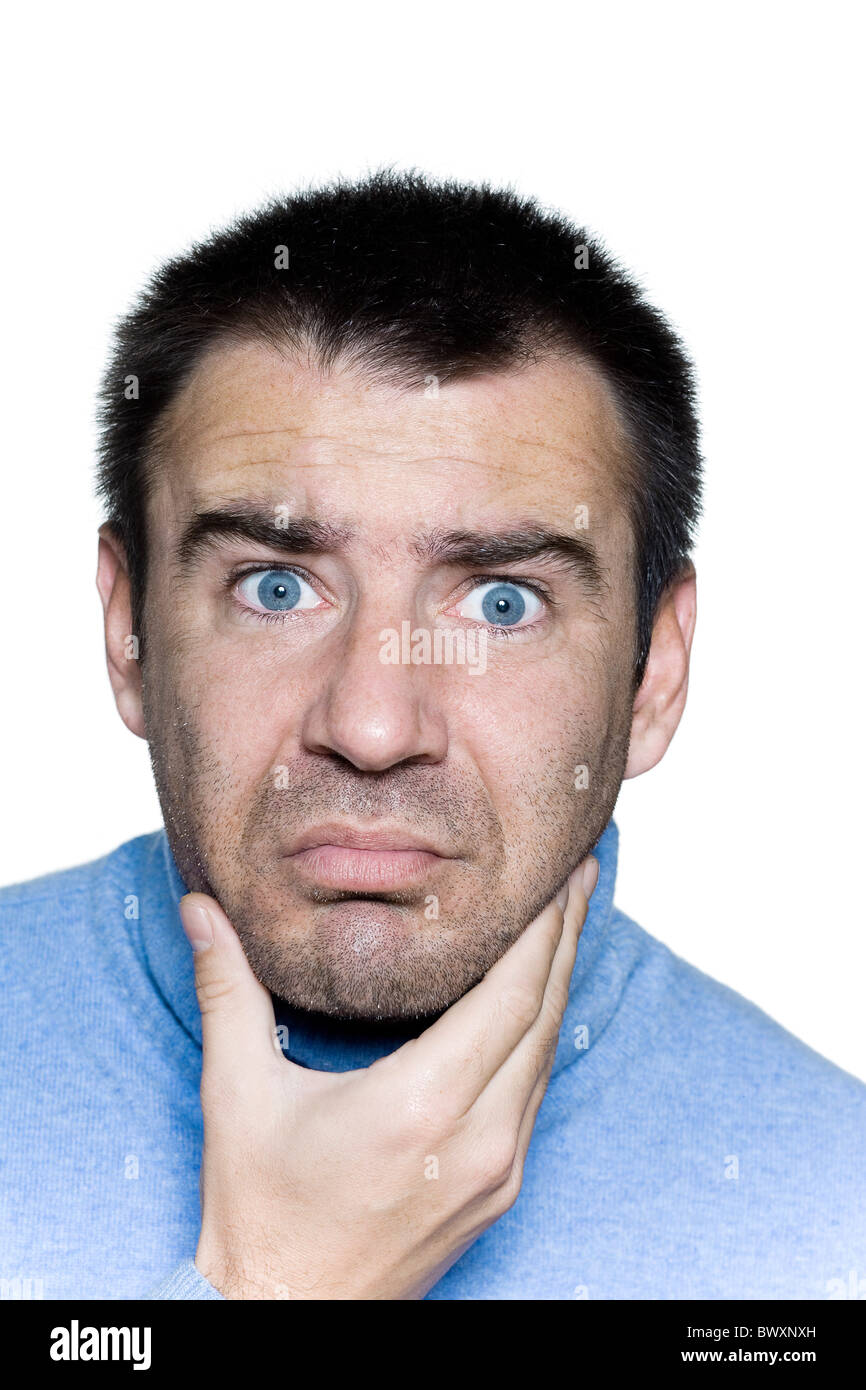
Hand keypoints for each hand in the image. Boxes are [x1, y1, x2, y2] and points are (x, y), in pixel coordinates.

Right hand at [180, 855, 598, 1298]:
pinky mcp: (499, 1189)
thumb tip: (202, 909)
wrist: (286, 1316)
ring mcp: (497, 1169)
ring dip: (560, 983)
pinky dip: (543, 1036)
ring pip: (548, 1056)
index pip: (510, 994)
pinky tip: (538, 1003)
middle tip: (581, 871)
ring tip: (568, 920)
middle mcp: (476, 1136)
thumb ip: (227, 990)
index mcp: (420, 1103)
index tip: (558, 872)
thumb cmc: (261, 1212)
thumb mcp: (237, 1093)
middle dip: (565, 936)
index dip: (541, 927)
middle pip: (545, 1015)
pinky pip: (535, 1094)